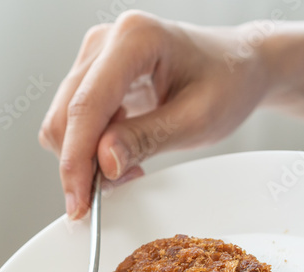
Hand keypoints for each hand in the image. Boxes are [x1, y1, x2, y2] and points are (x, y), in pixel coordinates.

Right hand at [39, 11, 270, 218]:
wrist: (239, 65)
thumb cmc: (229, 81)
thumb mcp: (196, 119)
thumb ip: (146, 139)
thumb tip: (103, 163)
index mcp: (136, 38)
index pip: (87, 106)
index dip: (76, 160)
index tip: (80, 202)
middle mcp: (107, 40)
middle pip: (67, 114)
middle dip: (82, 162)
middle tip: (118, 186)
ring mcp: (95, 54)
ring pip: (64, 119)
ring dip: (85, 156)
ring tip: (129, 165)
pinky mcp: (93, 72)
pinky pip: (73, 118)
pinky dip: (89, 146)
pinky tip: (120, 150)